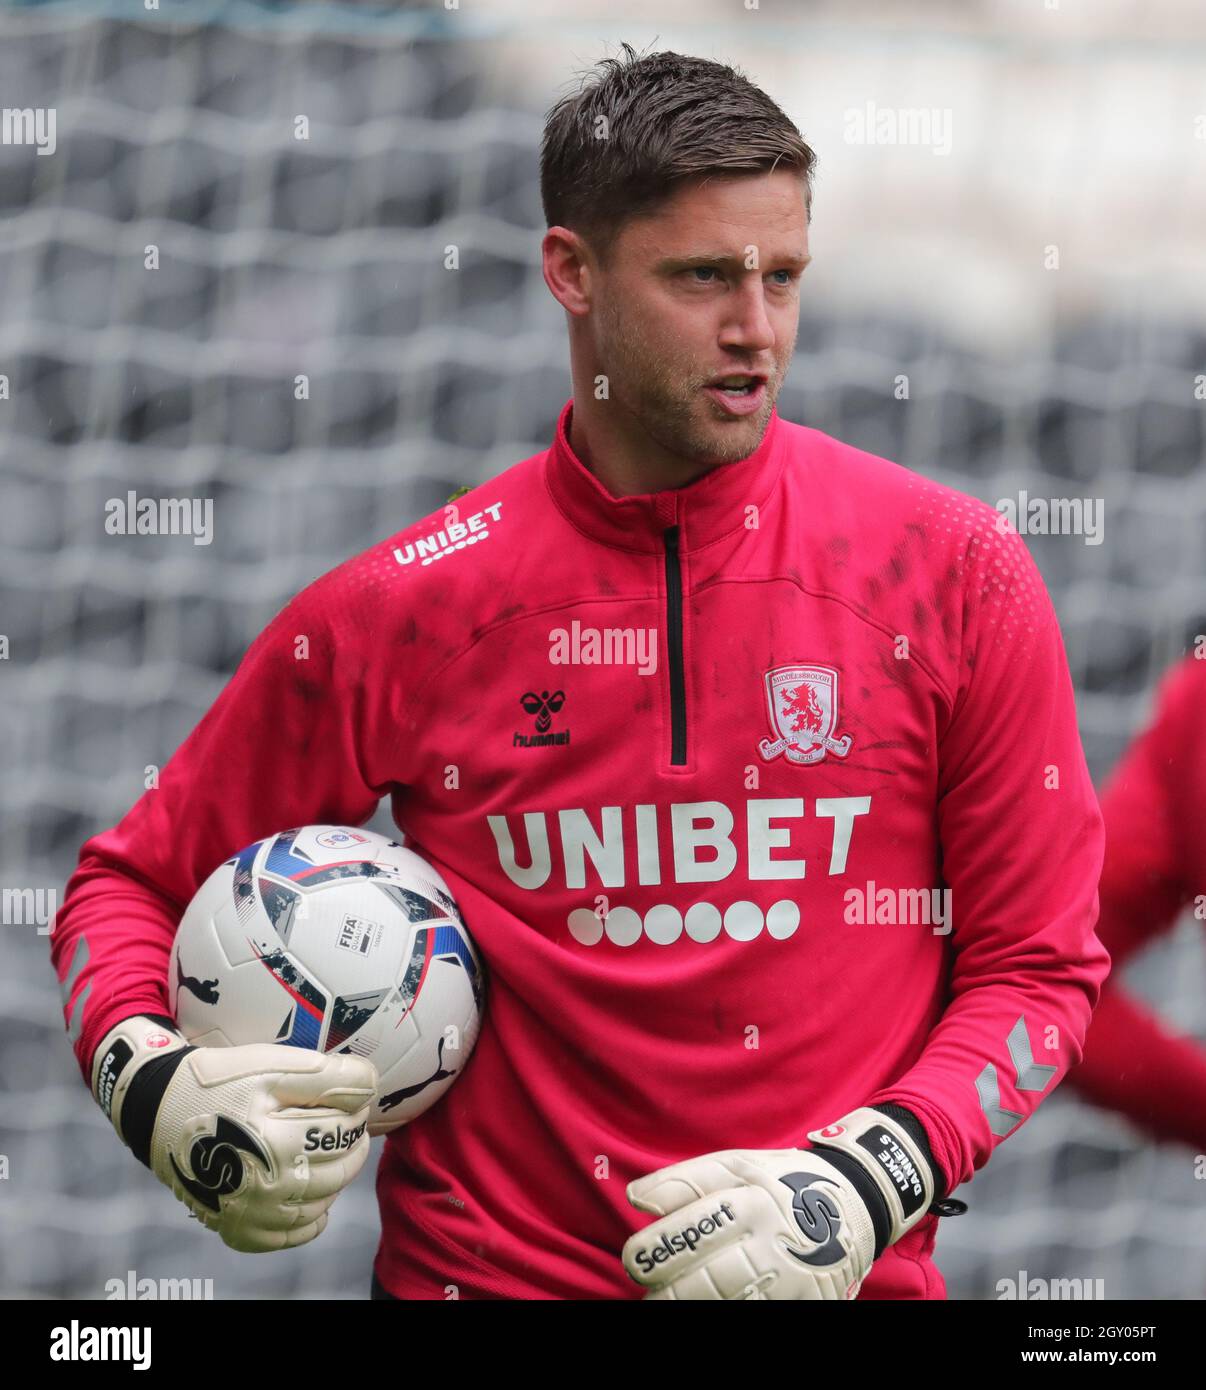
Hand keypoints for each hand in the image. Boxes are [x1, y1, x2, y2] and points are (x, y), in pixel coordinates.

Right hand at [93, 1015, 376, 1251]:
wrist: (160, 1114)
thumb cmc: (220, 1082)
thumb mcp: (271, 1065)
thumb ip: (327, 1075)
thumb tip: (371, 1086)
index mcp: (276, 1142)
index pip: (347, 1126)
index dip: (358, 1104)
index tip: (353, 1092)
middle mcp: (268, 1187)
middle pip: (342, 1165)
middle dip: (354, 1138)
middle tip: (348, 1119)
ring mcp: (255, 1215)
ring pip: (327, 1199)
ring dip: (339, 1171)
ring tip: (331, 1147)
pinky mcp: (243, 1232)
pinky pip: (300, 1232)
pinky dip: (316, 1211)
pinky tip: (310, 1185)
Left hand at [621, 1108, 935, 1298]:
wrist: (858, 1200)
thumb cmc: (783, 1180)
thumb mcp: (738, 1165)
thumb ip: (685, 1180)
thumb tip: (636, 1198)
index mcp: (752, 1203)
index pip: (690, 1233)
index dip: (654, 1251)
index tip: (635, 1258)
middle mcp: (773, 1245)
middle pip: (706, 1283)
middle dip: (666, 1294)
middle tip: (649, 1291)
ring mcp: (794, 1283)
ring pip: (729, 1306)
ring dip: (691, 1307)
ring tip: (672, 1301)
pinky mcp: (810, 1305)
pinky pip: (760, 1315)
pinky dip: (729, 1312)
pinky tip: (711, 1306)